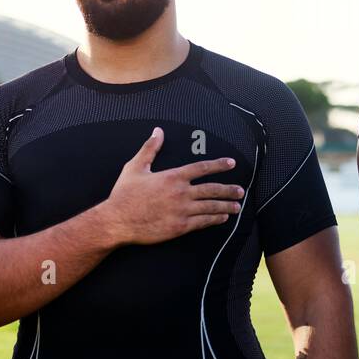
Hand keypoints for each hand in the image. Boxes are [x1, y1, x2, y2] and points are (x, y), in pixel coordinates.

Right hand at [98, 127, 245, 246]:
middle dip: (228, 189)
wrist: (117, 221)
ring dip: (226, 205)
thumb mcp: (135, 167)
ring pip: (210, 206)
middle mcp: (181, 192)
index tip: (231, 164)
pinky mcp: (180, 226)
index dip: (218, 165)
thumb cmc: (124, 194)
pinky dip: (215, 219)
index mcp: (173, 176)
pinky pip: (203, 222)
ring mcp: (182, 210)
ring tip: (237, 205)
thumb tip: (157, 131)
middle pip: (212, 189)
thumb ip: (150, 149)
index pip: (201, 168)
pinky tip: (223, 217)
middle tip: (240, 191)